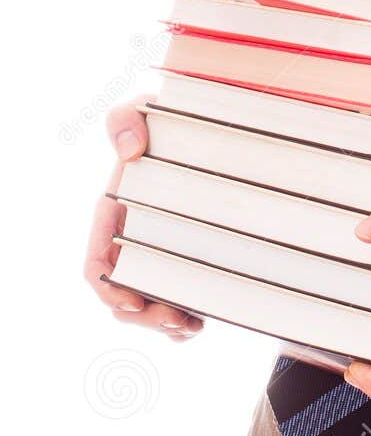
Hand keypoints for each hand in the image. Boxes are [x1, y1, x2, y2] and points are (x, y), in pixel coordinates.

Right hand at [83, 95, 203, 339]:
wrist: (208, 128)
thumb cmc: (167, 120)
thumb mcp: (143, 109)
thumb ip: (125, 119)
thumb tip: (129, 150)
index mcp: (113, 215)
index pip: (97, 264)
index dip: (109, 289)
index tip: (133, 302)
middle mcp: (131, 239)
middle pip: (121, 296)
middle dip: (142, 316)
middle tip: (176, 319)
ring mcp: (156, 253)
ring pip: (147, 306)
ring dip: (162, 326)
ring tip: (190, 325)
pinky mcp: (184, 260)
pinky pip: (174, 302)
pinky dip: (181, 324)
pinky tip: (198, 323)